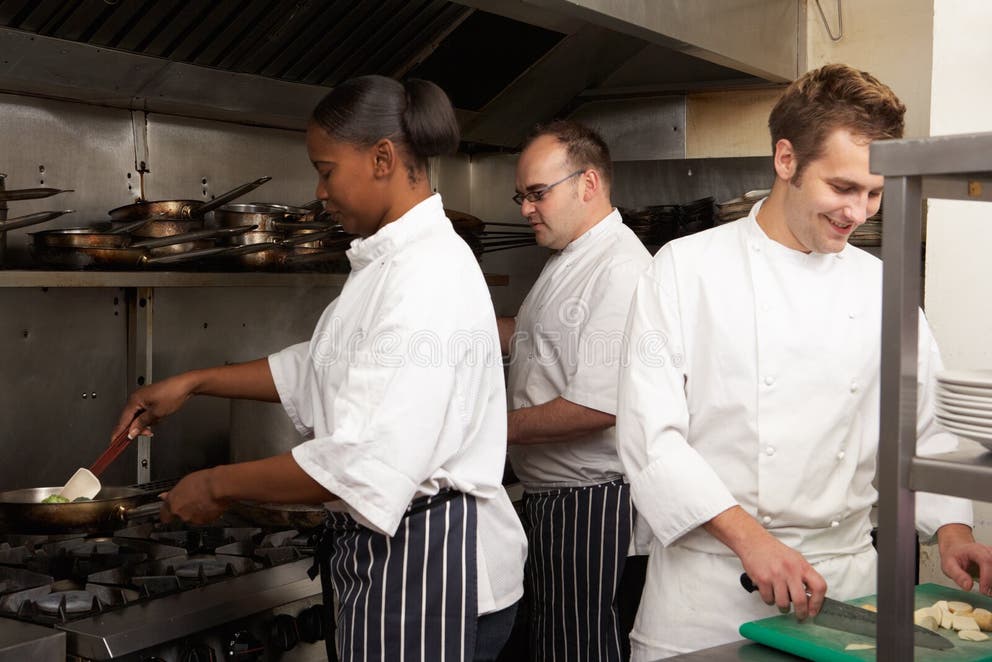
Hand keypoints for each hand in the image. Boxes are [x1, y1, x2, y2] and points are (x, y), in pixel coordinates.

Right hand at [110, 372, 198, 441]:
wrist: (185, 385)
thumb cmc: (173, 394)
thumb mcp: (156, 413)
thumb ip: (141, 424)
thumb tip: (131, 432)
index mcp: (134, 400)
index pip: (123, 420)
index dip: (118, 432)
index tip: (114, 442)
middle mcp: (136, 398)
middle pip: (130, 419)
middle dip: (139, 427)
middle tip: (147, 433)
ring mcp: (143, 398)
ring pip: (139, 417)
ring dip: (147, 423)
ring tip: (158, 420)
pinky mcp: (149, 399)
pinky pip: (145, 413)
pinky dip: (151, 418)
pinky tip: (160, 417)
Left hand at [159, 468, 228, 524]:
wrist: (220, 487)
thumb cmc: (204, 481)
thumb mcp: (184, 482)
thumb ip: (173, 493)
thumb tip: (164, 496)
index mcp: (173, 503)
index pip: (164, 516)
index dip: (167, 513)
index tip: (169, 511)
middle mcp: (180, 514)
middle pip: (179, 516)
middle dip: (184, 510)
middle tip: (192, 500)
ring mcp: (193, 519)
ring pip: (191, 518)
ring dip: (195, 512)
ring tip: (203, 500)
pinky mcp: (205, 522)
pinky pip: (203, 519)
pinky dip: (205, 514)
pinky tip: (209, 504)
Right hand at [704, 506, 826, 620]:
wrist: (754, 542)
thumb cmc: (774, 551)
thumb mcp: (795, 559)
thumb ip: (804, 575)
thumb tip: (811, 596)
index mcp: (802, 566)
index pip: (819, 586)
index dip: (818, 602)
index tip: (814, 610)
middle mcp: (790, 570)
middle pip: (800, 600)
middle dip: (801, 613)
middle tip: (800, 616)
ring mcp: (775, 575)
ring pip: (783, 603)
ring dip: (783, 608)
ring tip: (781, 604)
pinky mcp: (762, 579)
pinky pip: (768, 599)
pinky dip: (769, 600)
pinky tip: (769, 593)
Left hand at [937, 523, 991, 594]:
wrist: (957, 550)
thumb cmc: (953, 557)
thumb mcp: (949, 565)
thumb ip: (958, 576)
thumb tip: (968, 586)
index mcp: (975, 550)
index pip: (986, 560)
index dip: (987, 577)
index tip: (983, 591)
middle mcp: (987, 551)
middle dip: (991, 582)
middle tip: (986, 593)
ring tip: (987, 591)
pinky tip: (989, 587)